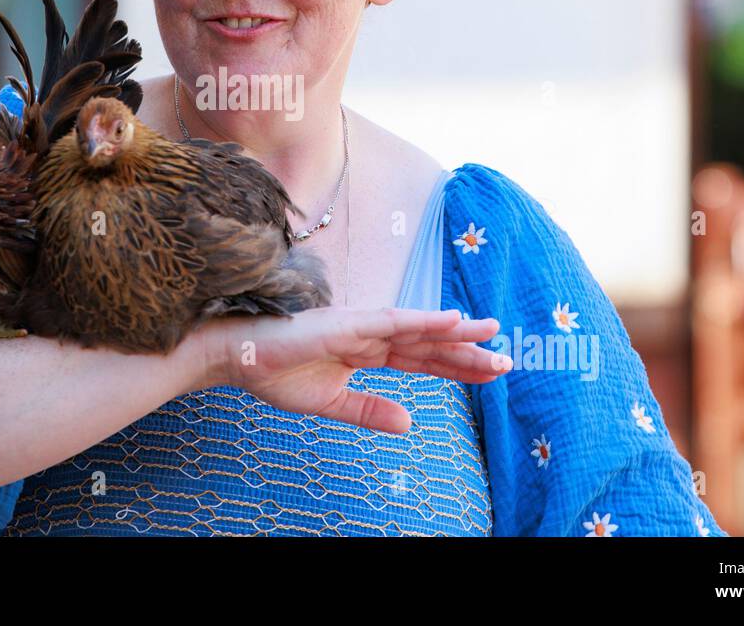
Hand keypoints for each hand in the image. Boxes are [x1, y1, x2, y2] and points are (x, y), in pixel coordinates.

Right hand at [194, 308, 510, 433]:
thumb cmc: (275, 374)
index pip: (421, 360)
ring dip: (456, 334)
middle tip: (506, 361)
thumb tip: (409, 423)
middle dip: (466, 353)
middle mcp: (369, 334)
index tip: (491, 373)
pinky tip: (452, 320)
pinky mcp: (348, 323)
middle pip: (428, 345)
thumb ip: (369, 411)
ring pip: (419, 329)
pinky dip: (424, 320)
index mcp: (366, 352)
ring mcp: (360, 325)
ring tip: (492, 335)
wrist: (237, 358)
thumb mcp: (331, 403)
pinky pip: (394, 320)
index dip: (455, 366)